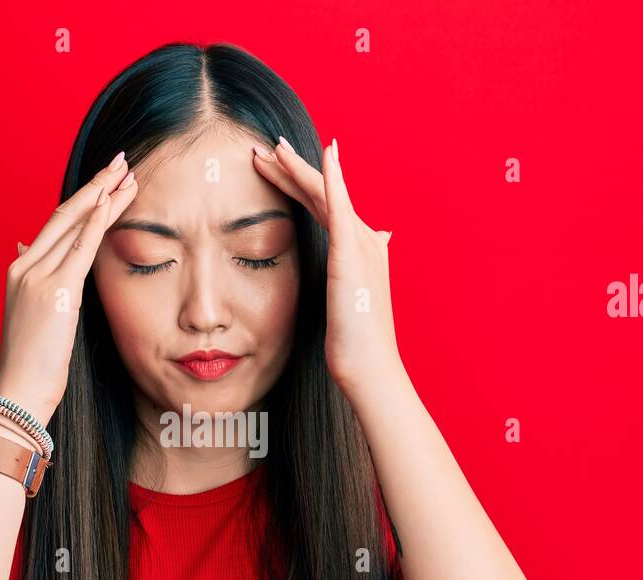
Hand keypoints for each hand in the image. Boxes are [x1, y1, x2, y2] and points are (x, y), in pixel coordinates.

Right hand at [0, 152, 138, 423]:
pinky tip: (113, 200)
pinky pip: (80, 247)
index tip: (105, 182)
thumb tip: (29, 248)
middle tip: (120, 162)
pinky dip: (97, 221)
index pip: (55, 225)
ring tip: (128, 175)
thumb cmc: (32, 364)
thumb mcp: (33, 316)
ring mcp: (37, 276)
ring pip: (75, 224)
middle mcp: (25, 265)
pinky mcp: (55, 291)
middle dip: (95, 186)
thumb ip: (36, 281)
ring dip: (104, 196)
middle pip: (65, 214)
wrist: (19, 391)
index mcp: (20, 270)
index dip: (82, 200)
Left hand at [251, 136, 400, 399]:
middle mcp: (361, 240)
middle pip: (320, 193)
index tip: (271, 164)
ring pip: (325, 194)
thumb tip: (380, 238)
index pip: (321, 205)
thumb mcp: (351, 299)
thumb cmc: (356, 343)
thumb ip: (355, 269)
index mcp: (356, 249)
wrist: (370, 369)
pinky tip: (326, 156)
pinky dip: (334, 180)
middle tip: (262, 146)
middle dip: (291, 167)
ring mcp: (359, 246)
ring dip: (299, 167)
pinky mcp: (352, 257)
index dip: (297, 182)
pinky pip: (341, 210)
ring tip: (272, 147)